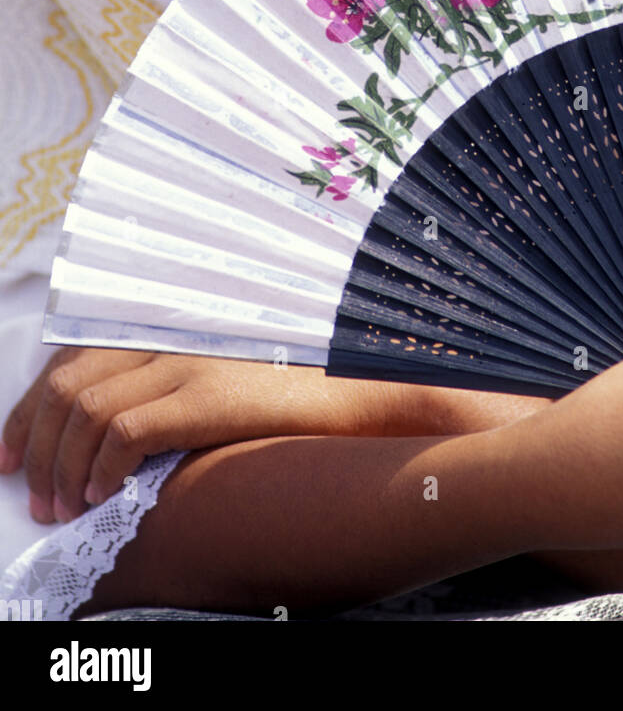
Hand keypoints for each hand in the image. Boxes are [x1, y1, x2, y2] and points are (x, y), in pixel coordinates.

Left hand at [0, 346, 546, 524]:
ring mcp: (191, 361)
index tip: (15, 450)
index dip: (32, 406)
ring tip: (60, 506)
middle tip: (27, 489)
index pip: (76, 355)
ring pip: (83, 407)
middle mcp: (174, 334)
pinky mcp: (211, 395)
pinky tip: (98, 497)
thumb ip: (182, 388)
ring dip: (58, 464)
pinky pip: (122, 431)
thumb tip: (126, 435)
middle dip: (31, 439)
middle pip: (66, 379)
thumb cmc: (310, 390)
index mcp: (175, 327)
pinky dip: (97, 468)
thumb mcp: (233, 378)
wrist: (376, 389)